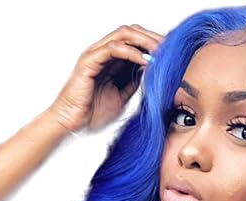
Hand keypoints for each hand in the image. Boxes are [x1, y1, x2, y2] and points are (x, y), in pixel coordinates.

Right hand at [48, 24, 162, 132]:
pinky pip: (113, 49)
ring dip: (145, 41)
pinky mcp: (89, 61)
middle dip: (152, 38)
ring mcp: (95, 55)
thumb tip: (153, 74)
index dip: (154, 44)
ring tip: (161, 52)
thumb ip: (134, 82)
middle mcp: (103, 53)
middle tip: (170, 49)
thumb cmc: (92, 111)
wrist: (72, 122)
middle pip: (132, 33)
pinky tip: (146, 61)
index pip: (135, 41)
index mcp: (111, 59)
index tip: (172, 53)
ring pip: (123, 35)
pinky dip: (132, 53)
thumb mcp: (123, 95)